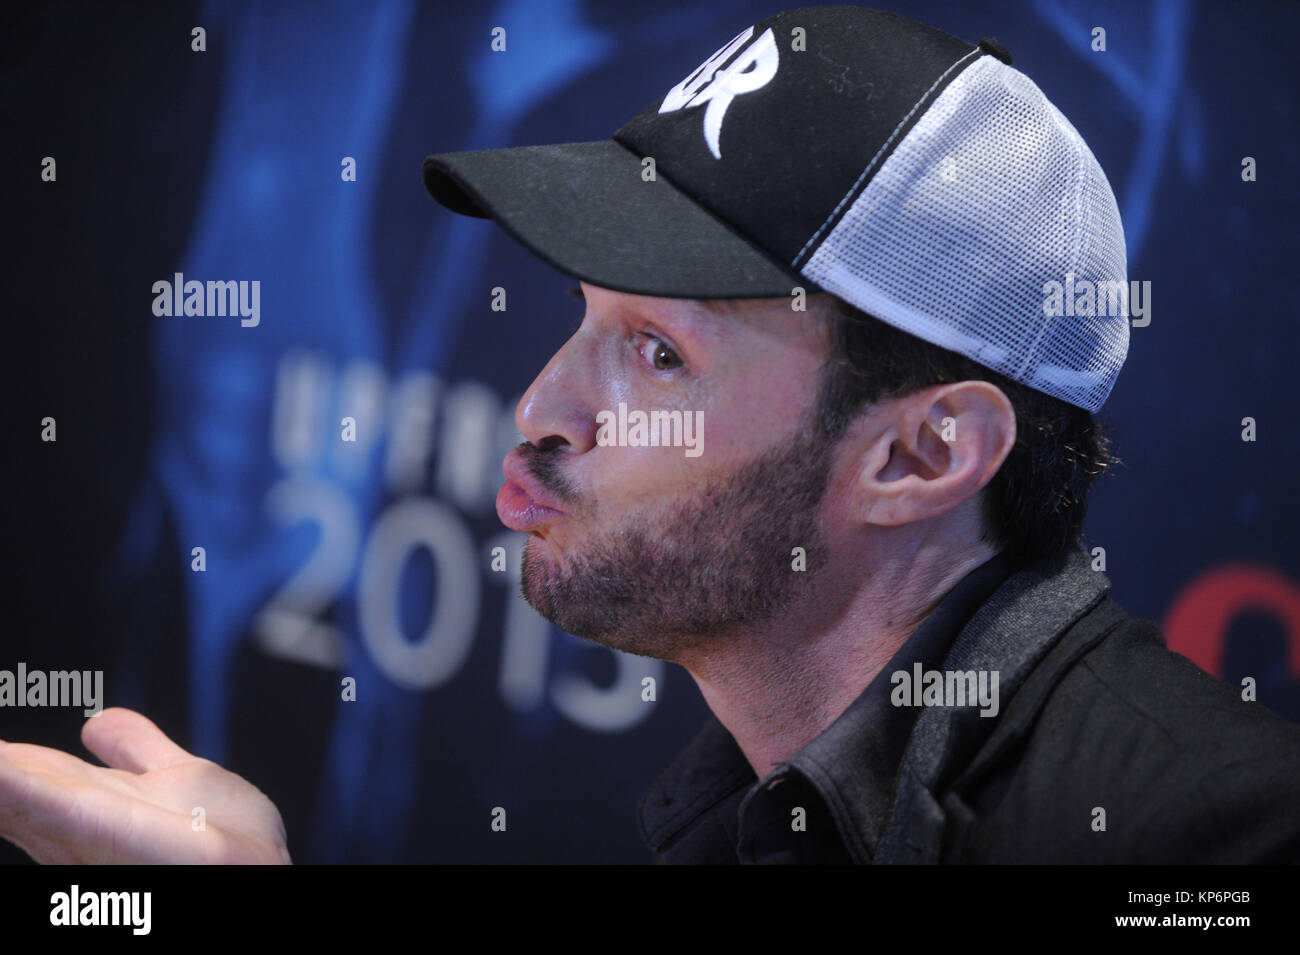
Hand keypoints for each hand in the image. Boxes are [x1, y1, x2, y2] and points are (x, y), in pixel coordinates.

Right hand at [0, 707, 290, 863]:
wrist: (257, 882)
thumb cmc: (226, 845)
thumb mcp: (176, 782)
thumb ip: (136, 751)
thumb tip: (98, 723)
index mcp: (84, 808)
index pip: (16, 775)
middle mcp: (77, 826)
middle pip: (8, 787)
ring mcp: (92, 836)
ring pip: (16, 796)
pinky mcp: (117, 834)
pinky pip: (57, 806)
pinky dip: (13, 783)